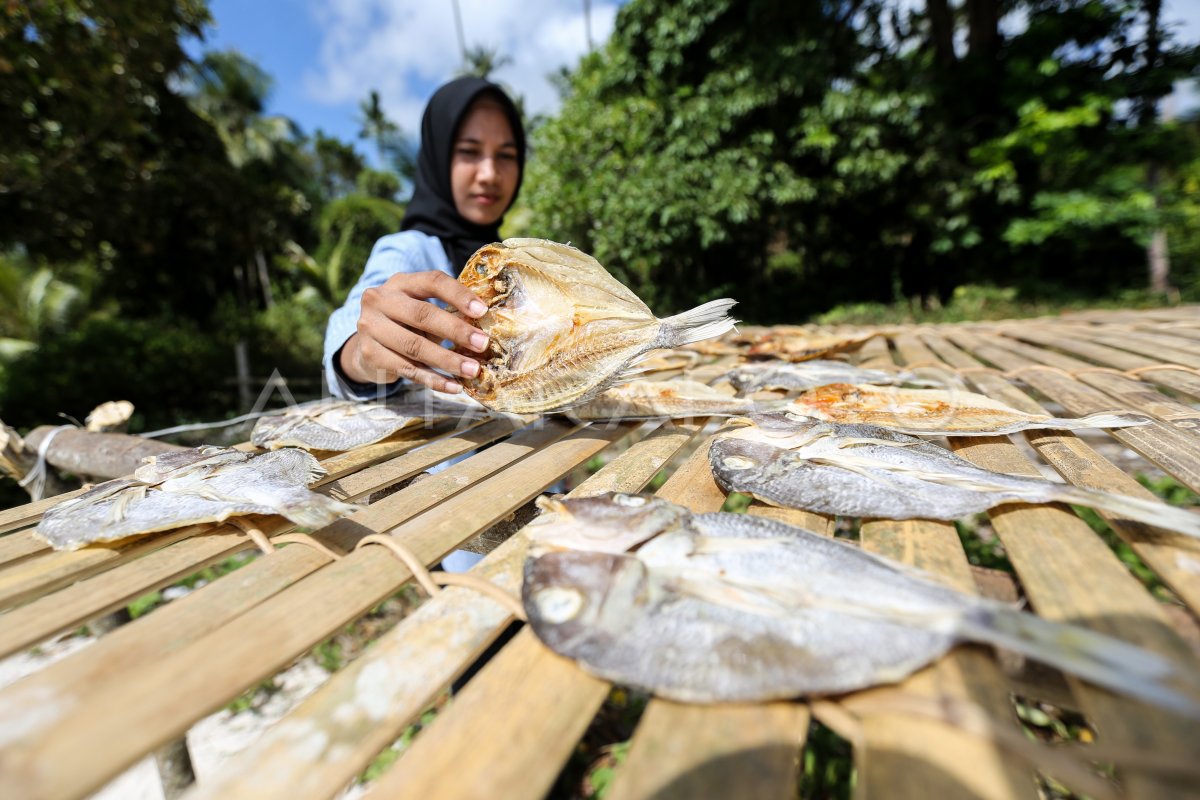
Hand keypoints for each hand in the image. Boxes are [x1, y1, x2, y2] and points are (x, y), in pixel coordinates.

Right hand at [339, 270, 489, 392]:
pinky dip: (434, 380)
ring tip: (473, 370)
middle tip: (483, 344)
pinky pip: (408, 370)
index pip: (432, 281)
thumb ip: (448, 312)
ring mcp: (370, 327)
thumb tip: (488, 326)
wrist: (367, 344)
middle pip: (422, 315)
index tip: (483, 311)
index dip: (458, 295)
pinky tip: (454, 386)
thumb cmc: (406, 323)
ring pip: (414, 346)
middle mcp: (380, 300)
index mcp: (400, 282)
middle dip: (456, 331)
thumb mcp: (422, 309)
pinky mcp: (369, 354)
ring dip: (448, 360)